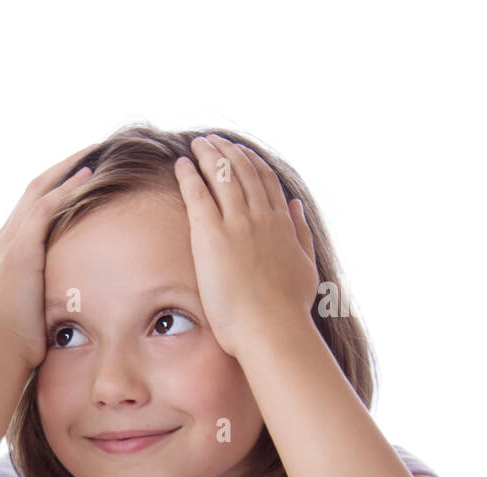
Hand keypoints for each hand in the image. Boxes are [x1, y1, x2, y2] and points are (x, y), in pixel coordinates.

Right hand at [0, 142, 99, 370]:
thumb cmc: (22, 338)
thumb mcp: (38, 302)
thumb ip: (52, 284)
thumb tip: (79, 288)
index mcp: (11, 247)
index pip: (36, 201)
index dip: (60, 181)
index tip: (87, 167)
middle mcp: (6, 238)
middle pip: (37, 186)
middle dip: (66, 164)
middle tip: (96, 146)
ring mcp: (10, 243)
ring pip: (39, 189)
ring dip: (68, 167)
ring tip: (96, 150)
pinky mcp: (18, 252)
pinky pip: (43, 210)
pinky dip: (64, 189)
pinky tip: (87, 175)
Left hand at [173, 134, 319, 360]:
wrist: (271, 327)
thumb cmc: (287, 309)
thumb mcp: (305, 266)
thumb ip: (301, 234)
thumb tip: (296, 206)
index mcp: (282, 225)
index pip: (266, 182)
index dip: (252, 163)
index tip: (240, 152)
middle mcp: (261, 217)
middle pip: (243, 172)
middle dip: (227, 152)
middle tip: (213, 140)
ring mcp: (238, 224)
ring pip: (222, 176)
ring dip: (208, 155)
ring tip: (197, 144)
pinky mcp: (212, 236)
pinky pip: (199, 195)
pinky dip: (190, 175)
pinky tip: (181, 164)